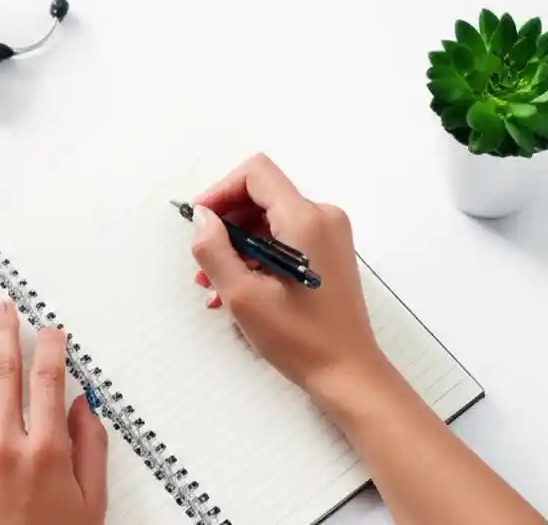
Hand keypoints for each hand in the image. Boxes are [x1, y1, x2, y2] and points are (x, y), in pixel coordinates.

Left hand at [0, 300, 107, 524]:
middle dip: (3, 335)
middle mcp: (5, 448)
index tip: (49, 330)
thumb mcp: (91, 504)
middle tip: (1, 307)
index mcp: (47, 452)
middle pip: (3, 375)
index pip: (49, 382)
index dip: (50, 349)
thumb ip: (90, 449)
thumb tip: (84, 405)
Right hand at [189, 154, 392, 398]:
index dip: (220, 191)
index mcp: (305, 219)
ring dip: (237, 246)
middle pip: (261, 197)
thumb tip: (201, 218)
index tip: (200, 222)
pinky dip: (258, 257)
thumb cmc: (300, 339)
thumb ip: (214, 249)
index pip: (256, 174)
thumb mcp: (243, 295)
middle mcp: (322, 217)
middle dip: (226, 225)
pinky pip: (284, 238)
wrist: (348, 373)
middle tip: (202, 263)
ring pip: (269, 221)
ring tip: (214, 285)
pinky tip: (239, 290)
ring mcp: (329, 235)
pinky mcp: (329, 253)